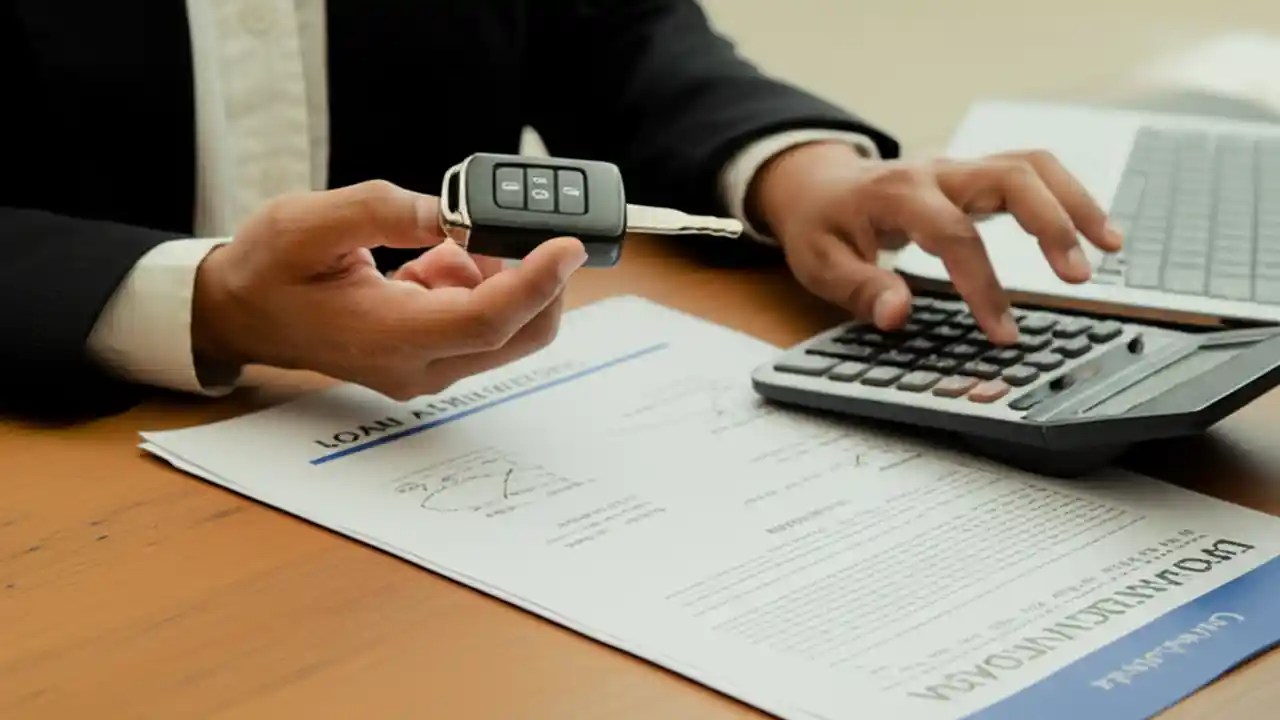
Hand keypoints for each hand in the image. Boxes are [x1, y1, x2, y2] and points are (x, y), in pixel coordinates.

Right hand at [192, 180, 587, 399]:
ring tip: (440, 245)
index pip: (486, 320)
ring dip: (498, 277)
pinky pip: (483, 327)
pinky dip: (477, 286)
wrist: (240, 315)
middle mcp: (416, 366)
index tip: (567, 245)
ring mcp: (427, 370)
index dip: (536, 282)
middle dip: (534, 277)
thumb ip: (386, 212)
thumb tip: (457, 211)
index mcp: (385, 335)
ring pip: (507, 330)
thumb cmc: (268, 269)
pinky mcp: (432, 362)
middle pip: (518, 334)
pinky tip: (432, 265)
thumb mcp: (309, 221)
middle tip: (508, 227)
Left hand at [749, 142, 1123, 343]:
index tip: (1002, 332)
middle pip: (1010, 177)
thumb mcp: (821, 264)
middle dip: (1050, 224)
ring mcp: (960, 169)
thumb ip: (861, 289)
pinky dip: (1068, 195)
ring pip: (1031, 165)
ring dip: (1075, 201)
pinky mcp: (975, 176)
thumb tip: (899, 315)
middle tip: (1078, 277)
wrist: (817, 185)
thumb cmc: (822, 227)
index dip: (982, 284)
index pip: (953, 234)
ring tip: (1111, 247)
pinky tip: (1095, 230)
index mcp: (897, 194)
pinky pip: (1032, 172)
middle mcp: (937, 173)